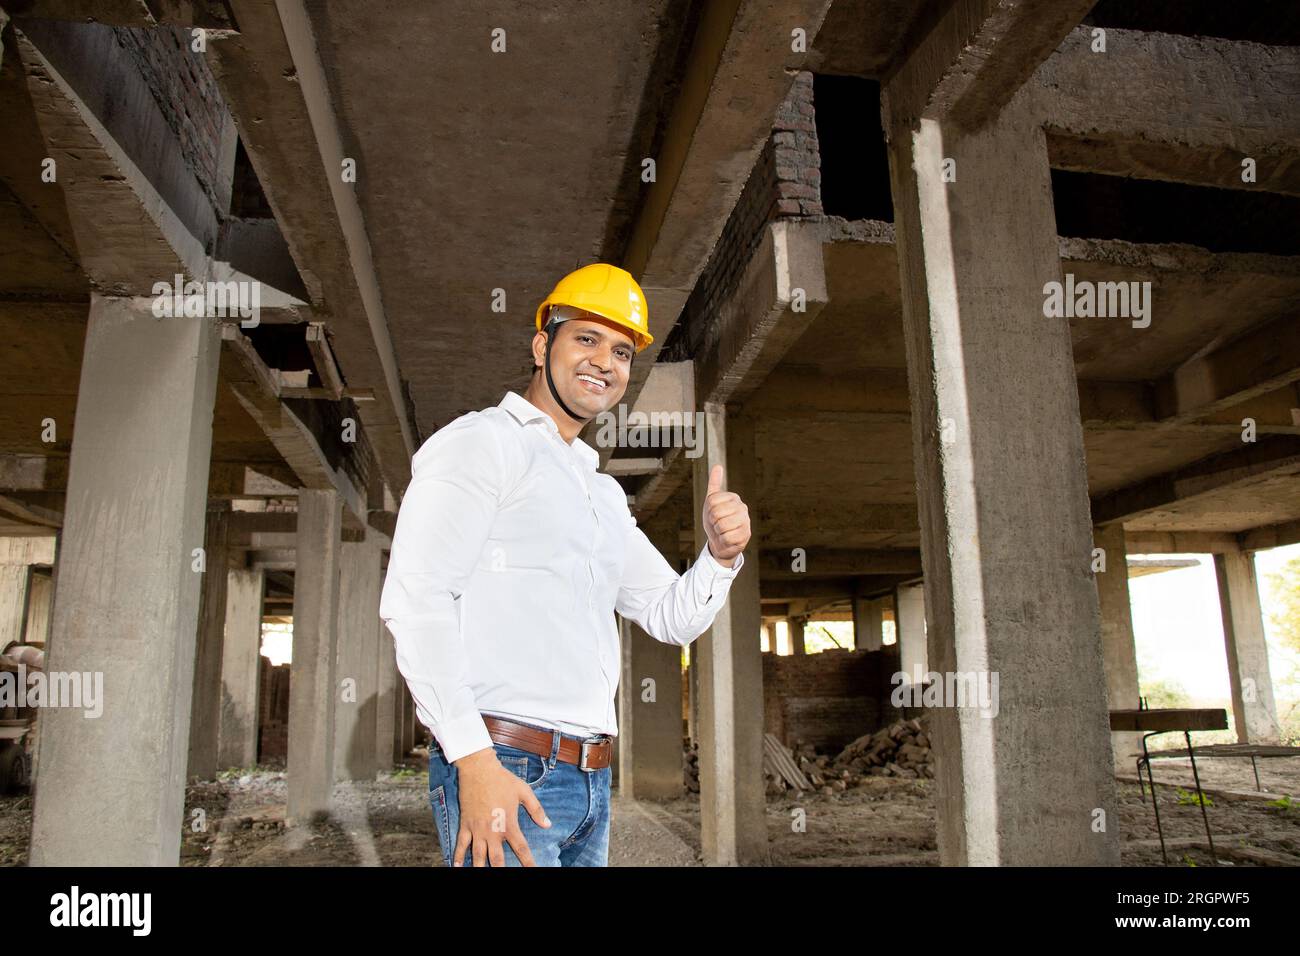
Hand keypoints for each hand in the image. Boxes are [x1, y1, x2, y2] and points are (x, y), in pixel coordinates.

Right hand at [452, 748, 551, 866]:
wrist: (479, 769)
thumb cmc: (503, 780)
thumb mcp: (524, 792)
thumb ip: (536, 810)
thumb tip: (548, 825)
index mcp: (509, 824)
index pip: (521, 849)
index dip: (528, 862)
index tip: (533, 871)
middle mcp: (493, 831)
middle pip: (497, 860)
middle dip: (501, 871)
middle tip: (505, 877)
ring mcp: (477, 829)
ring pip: (478, 856)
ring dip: (480, 868)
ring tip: (480, 877)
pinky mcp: (466, 824)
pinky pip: (461, 844)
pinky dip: (458, 856)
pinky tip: (456, 866)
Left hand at [702, 464, 749, 567]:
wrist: (720, 542)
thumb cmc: (715, 521)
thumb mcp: (711, 501)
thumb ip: (714, 483)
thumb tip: (718, 466)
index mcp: (733, 497)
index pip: (712, 501)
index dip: (707, 511)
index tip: (712, 515)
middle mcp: (742, 507)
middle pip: (716, 514)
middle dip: (712, 522)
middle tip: (717, 524)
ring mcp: (746, 521)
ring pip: (722, 526)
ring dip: (718, 532)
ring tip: (722, 531)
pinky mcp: (746, 535)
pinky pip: (727, 538)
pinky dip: (723, 540)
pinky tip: (728, 539)